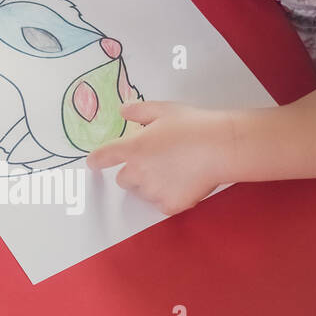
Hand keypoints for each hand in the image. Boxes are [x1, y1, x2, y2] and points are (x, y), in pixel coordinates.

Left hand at [86, 101, 232, 214]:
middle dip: (134, 172)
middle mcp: (138, 172)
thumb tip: (123, 111)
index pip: (104, 156)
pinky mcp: (170, 205)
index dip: (97, 160)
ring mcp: (153, 191)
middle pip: (123, 180)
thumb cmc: (194, 125)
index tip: (94, 163)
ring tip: (175, 171)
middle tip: (156, 162)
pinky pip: (161, 204)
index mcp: (133, 148)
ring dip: (151, 185)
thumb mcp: (164, 110)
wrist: (221, 147)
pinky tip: (183, 184)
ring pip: (143, 193)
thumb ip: (139, 111)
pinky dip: (168, 197)